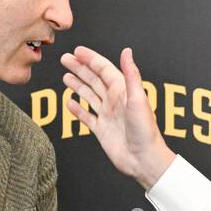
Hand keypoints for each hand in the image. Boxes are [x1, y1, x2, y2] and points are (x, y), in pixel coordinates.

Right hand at [60, 46, 175, 189]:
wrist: (143, 159)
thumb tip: (127, 51)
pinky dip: (77, 110)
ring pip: (89, 95)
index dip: (90, 59)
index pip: (103, 69)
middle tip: (65, 59)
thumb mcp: (138, 98)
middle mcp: (114, 100)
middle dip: (79, 68)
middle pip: (93, 79)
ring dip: (77, 85)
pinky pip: (87, 117)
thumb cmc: (145, 130)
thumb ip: (131, 74)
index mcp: (122, 90)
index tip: (76, 51)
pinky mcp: (102, 130)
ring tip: (65, 76)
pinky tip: (69, 103)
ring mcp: (107, 115)